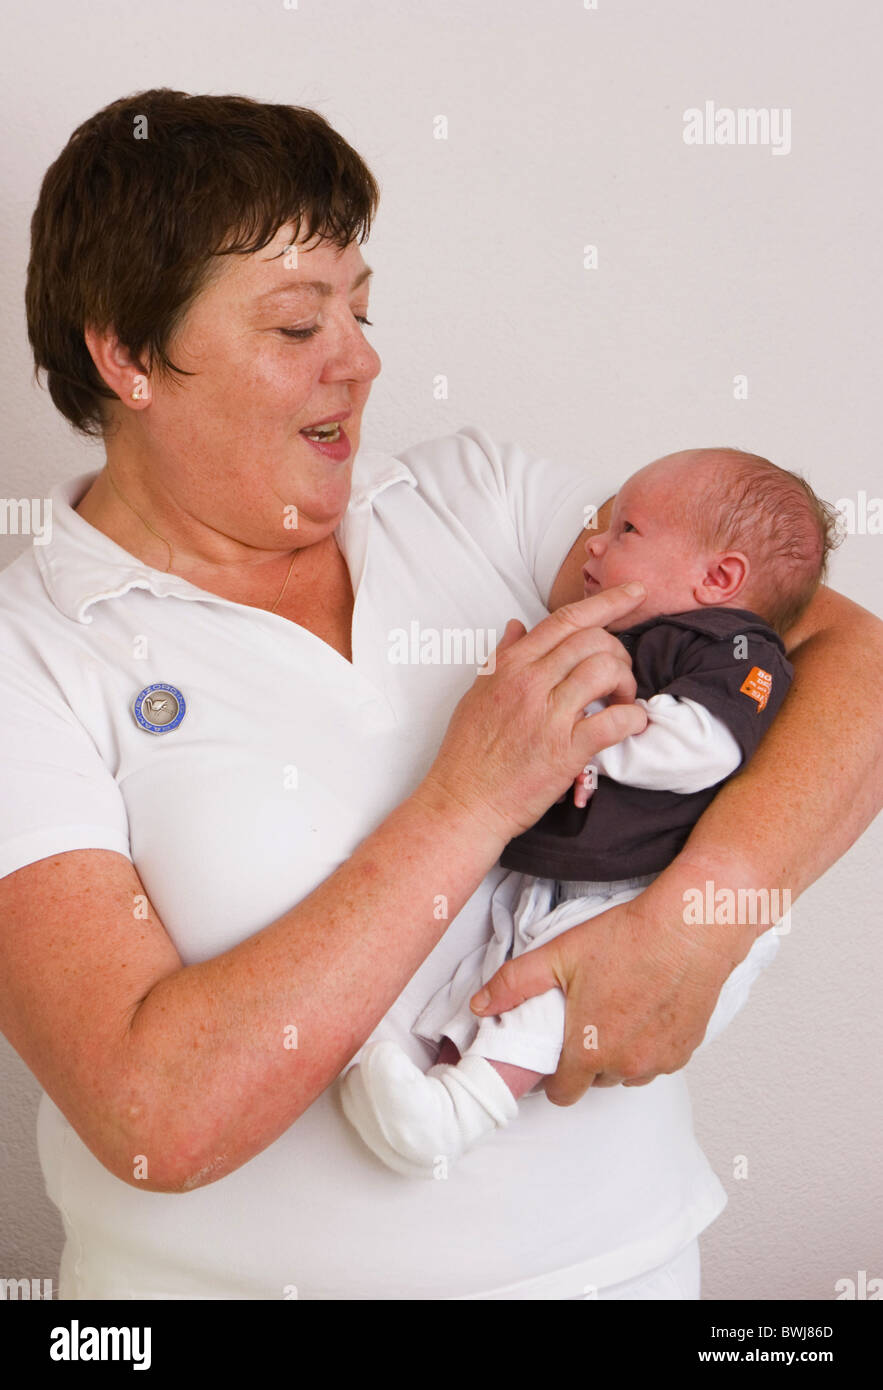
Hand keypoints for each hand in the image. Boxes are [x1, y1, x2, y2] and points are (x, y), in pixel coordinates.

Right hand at [418, 583, 647, 844]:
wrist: (462, 803)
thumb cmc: (468, 753)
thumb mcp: (477, 693)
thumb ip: (502, 656)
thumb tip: (517, 625)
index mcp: (511, 666)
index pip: (566, 619)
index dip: (608, 602)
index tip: (636, 593)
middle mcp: (529, 683)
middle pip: (592, 641)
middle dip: (619, 651)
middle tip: (619, 675)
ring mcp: (548, 716)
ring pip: (605, 671)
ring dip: (626, 682)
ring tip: (621, 700)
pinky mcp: (565, 751)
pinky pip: (613, 721)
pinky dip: (633, 718)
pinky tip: (632, 723)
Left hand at [468, 860, 757, 1101]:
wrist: (691, 928)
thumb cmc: (629, 939)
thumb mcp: (558, 955)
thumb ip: (513, 985)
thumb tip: (479, 1006)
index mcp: (589, 1052)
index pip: (562, 1094)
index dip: (552, 1076)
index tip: (553, 1053)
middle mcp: (626, 1066)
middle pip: (595, 1080)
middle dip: (586, 1058)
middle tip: (585, 1018)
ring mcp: (660, 1061)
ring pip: (628, 1072)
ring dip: (619, 1054)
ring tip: (616, 1010)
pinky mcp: (686, 1050)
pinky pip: (658, 1061)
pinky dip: (649, 1045)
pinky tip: (645, 1010)